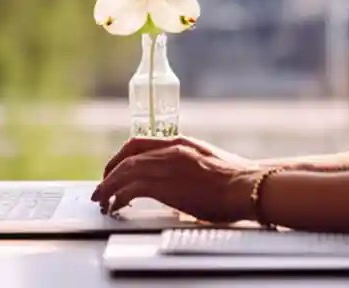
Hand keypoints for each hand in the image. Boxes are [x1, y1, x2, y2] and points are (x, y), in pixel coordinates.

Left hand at [91, 136, 262, 223]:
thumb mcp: (208, 161)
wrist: (246, 185)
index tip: (114, 167)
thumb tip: (180, 179)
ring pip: (124, 172)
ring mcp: (165, 166)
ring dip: (108, 186)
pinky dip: (118, 196)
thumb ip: (188, 164)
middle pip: (127, 156)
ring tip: (101, 199)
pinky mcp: (164, 185)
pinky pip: (130, 189)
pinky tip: (115, 205)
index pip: (139, 143)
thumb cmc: (236, 179)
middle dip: (110, 171)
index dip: (121, 156)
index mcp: (179, 142)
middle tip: (102, 186)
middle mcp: (168, 150)